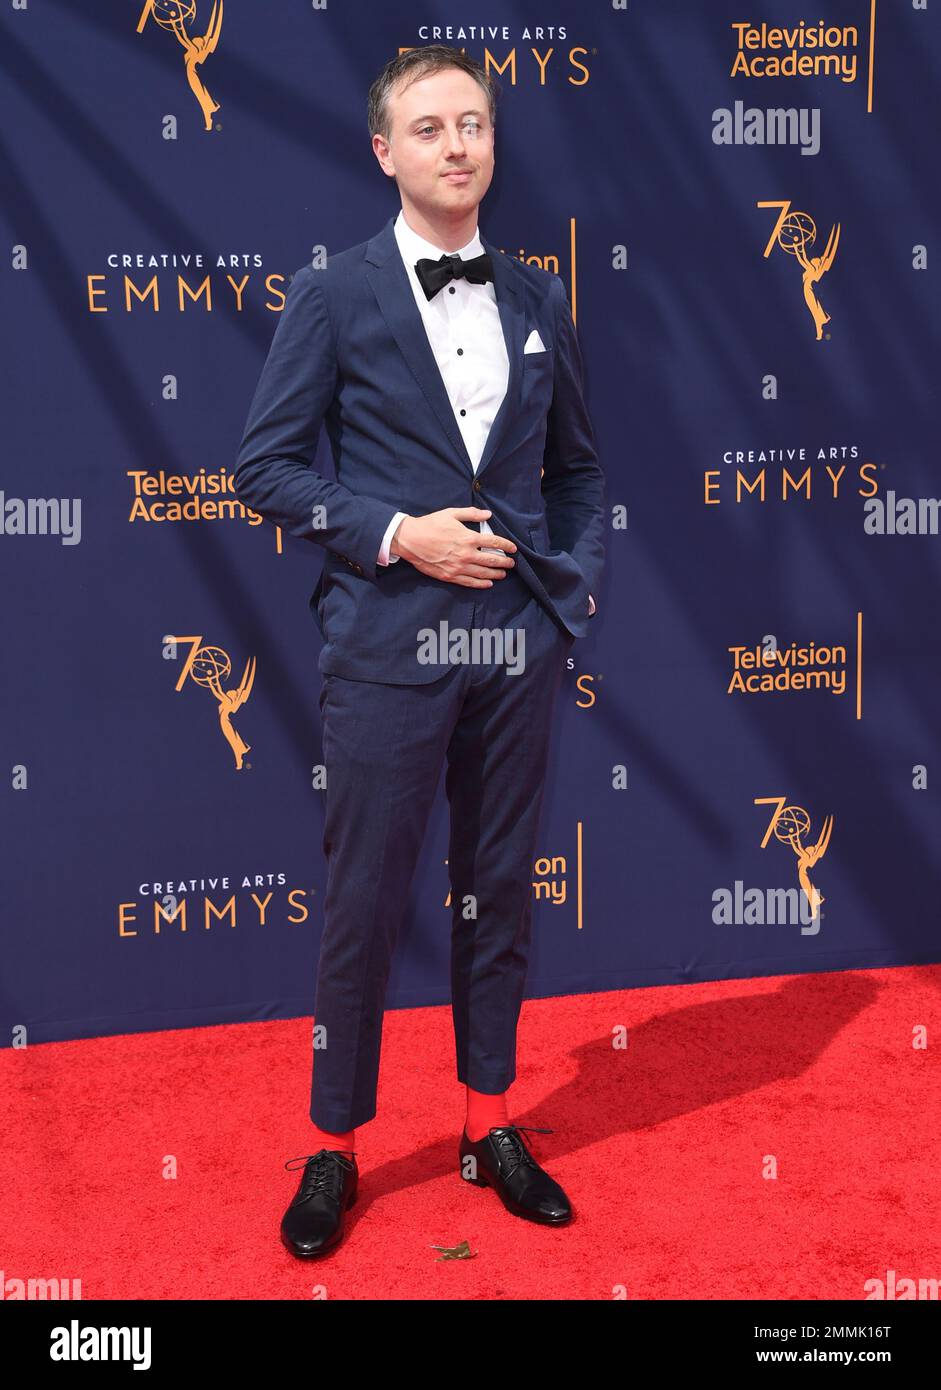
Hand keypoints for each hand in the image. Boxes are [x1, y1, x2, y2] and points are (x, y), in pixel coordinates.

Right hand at [391, 508, 516, 588]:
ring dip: (496, 574)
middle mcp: (466, 554)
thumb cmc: (430, 525)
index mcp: (468, 538)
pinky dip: (481, 584)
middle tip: (511, 563)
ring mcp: (458, 567)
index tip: (513, 548)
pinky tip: (489, 583)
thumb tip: (487, 514)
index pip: (495, 543)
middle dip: (505, 562)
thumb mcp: (451, 513)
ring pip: (484, 573)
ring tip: (503, 573)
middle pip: (492, 560)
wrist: (410, 540)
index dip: (507, 545)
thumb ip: (471, 513)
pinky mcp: (450, 576)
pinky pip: (470, 582)